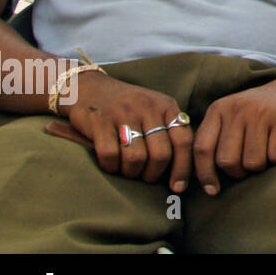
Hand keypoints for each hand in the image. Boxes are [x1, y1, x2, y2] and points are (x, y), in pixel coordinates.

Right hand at [62, 71, 194, 190]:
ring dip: (132, 172)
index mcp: (167, 106)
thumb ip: (170, 131)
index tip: (178, 187)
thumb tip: (186, 168)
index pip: (184, 141)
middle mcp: (148, 108)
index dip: (183, 168)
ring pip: (136, 158)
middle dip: (153, 174)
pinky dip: (111, 167)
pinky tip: (111, 164)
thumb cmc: (127, 107)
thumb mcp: (155, 109)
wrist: (89, 87)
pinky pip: (110, 155)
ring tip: (128, 170)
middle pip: (161, 154)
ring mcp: (123, 113)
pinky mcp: (100, 121)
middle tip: (146, 176)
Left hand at [193, 81, 275, 194]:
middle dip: (238, 172)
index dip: (205, 174)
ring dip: (260, 166)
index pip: (202, 148)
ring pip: (253, 162)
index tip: (211, 190)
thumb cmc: (258, 111)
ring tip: (264, 153)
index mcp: (218, 109)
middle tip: (246, 167)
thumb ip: (215, 138)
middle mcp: (237, 109)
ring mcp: (261, 113)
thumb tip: (201, 176)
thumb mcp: (231, 116)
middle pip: (227, 160)